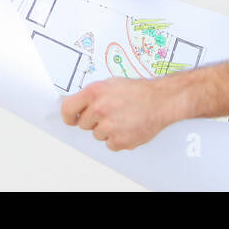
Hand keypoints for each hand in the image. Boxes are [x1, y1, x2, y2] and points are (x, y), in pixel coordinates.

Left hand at [59, 78, 173, 150]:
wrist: (161, 100)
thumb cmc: (138, 91)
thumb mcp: (110, 84)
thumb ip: (92, 95)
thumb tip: (78, 104)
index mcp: (94, 93)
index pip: (68, 109)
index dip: (68, 117)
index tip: (71, 120)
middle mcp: (99, 109)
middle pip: (83, 124)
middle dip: (93, 121)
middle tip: (110, 113)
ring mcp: (109, 127)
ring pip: (97, 135)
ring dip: (107, 130)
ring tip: (122, 118)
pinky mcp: (120, 141)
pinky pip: (110, 145)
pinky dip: (118, 139)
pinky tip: (127, 127)